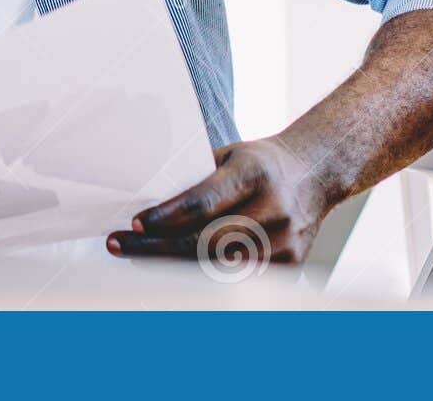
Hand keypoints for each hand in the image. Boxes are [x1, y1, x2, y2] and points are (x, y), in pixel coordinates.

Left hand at [107, 136, 331, 264]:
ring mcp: (284, 240)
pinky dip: (202, 277)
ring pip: (216, 265)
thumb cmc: (260, 164)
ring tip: (137, 258)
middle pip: (205, 240)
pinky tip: (175, 273)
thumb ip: (197, 178)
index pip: (203, 201)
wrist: (314, 173)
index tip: (133, 224)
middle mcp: (273, 207)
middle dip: (156, 247)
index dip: (166, 216)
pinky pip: (236, 277)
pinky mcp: (290, 264)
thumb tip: (146, 200)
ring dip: (172, 265)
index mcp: (254, 172)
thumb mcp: (230, 156)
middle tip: (119, 245)